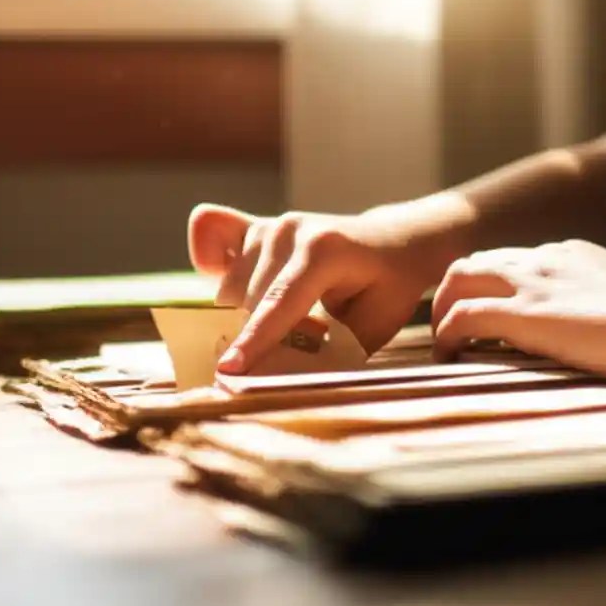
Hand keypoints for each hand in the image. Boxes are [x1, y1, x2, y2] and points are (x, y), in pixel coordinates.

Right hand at [188, 203, 449, 372]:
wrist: (394, 242)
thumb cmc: (388, 288)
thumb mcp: (372, 328)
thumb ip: (329, 354)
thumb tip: (281, 380)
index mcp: (324, 252)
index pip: (280, 304)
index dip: (254, 340)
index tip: (228, 370)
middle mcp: (290, 230)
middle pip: (249, 301)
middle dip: (264, 335)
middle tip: (306, 337)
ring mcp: (270, 225)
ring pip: (229, 287)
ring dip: (250, 312)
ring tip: (293, 313)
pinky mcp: (255, 225)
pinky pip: (211, 244)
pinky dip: (216, 269)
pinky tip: (240, 285)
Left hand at [431, 240, 605, 379]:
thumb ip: (595, 306)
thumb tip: (587, 331)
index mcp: (568, 255)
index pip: (506, 261)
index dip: (483, 287)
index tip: (478, 317)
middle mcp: (544, 260)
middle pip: (472, 263)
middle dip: (451, 295)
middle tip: (448, 331)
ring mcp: (533, 284)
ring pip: (458, 281)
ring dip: (442, 312)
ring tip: (444, 346)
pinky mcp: (527, 314)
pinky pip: (463, 317)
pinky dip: (447, 336)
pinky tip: (449, 358)